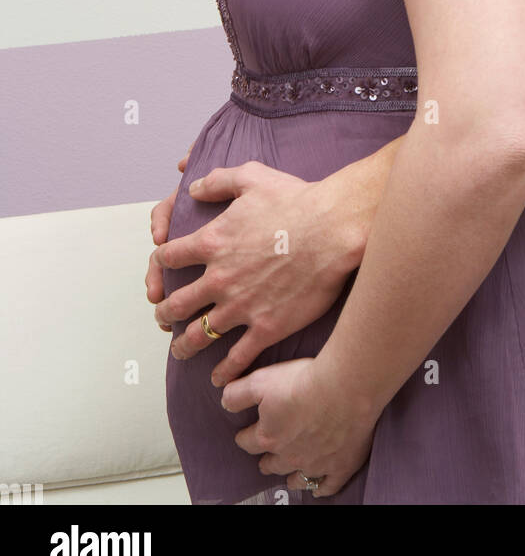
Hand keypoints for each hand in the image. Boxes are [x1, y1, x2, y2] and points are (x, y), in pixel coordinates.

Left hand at [151, 160, 368, 384]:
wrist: (333, 229)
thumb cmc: (297, 200)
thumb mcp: (251, 176)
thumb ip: (217, 181)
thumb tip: (193, 187)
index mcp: (212, 242)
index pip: (169, 258)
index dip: (160, 265)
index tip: (161, 272)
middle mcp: (219, 278)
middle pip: (176, 303)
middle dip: (165, 312)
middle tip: (163, 318)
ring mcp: (240, 306)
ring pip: (199, 335)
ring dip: (184, 345)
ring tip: (180, 351)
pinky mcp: (266, 327)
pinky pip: (236, 357)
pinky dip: (224, 371)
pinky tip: (218, 378)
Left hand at [223, 356, 377, 498]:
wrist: (345, 387)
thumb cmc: (304, 381)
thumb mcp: (261, 380)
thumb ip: (238, 394)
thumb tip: (224, 403)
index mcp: (269, 436)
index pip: (247, 442)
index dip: (245, 437)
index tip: (245, 434)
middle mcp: (290, 455)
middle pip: (272, 463)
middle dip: (267, 459)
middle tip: (266, 455)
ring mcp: (316, 463)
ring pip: (297, 477)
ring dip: (291, 475)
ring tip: (289, 473)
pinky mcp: (341, 465)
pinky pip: (328, 485)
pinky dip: (321, 488)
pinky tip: (318, 489)